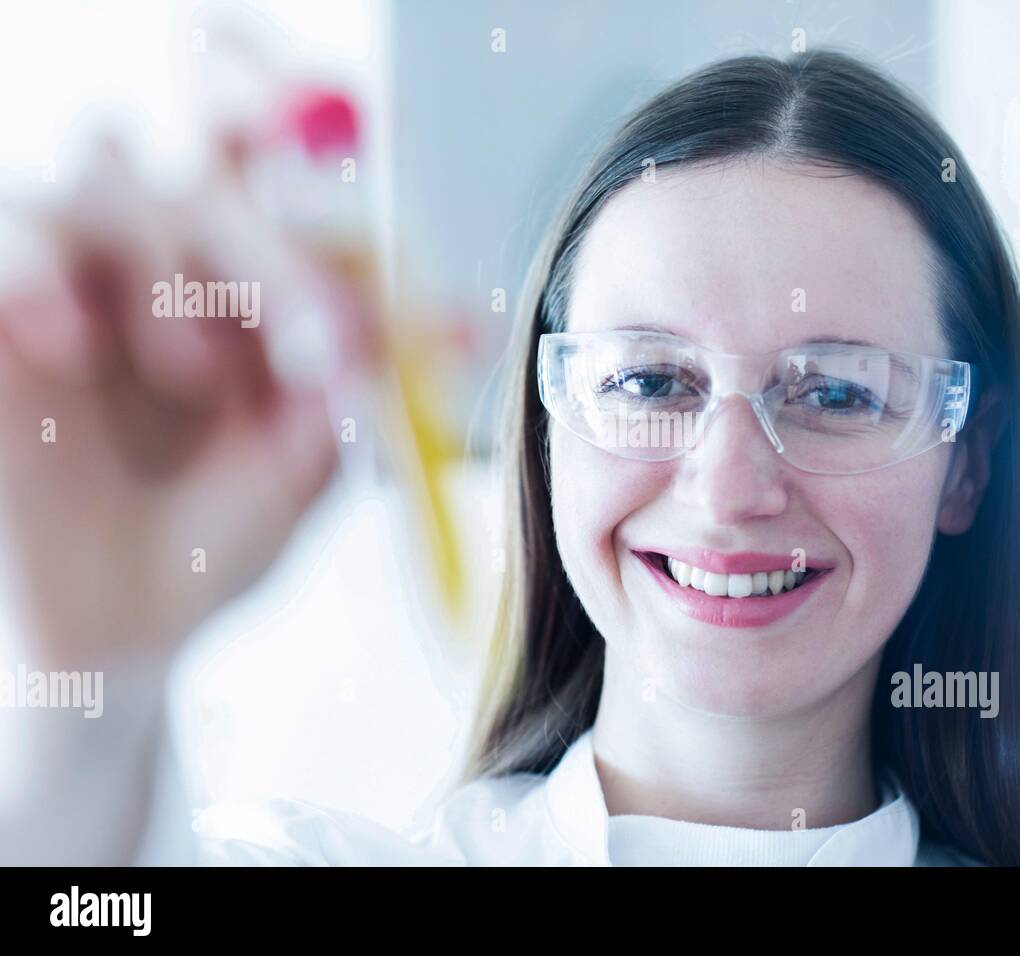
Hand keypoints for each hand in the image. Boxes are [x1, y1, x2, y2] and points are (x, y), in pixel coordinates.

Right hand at [0, 136, 372, 668]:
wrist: (112, 634)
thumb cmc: (212, 543)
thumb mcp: (299, 478)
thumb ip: (344, 401)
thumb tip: (410, 333)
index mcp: (256, 293)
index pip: (299, 205)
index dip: (344, 237)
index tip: (374, 322)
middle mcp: (170, 262)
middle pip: (212, 171)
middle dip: (271, 252)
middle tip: (314, 343)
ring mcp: (77, 272)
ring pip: (111, 175)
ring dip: (165, 264)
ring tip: (190, 376)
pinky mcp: (0, 303)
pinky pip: (11, 232)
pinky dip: (42, 269)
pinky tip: (72, 348)